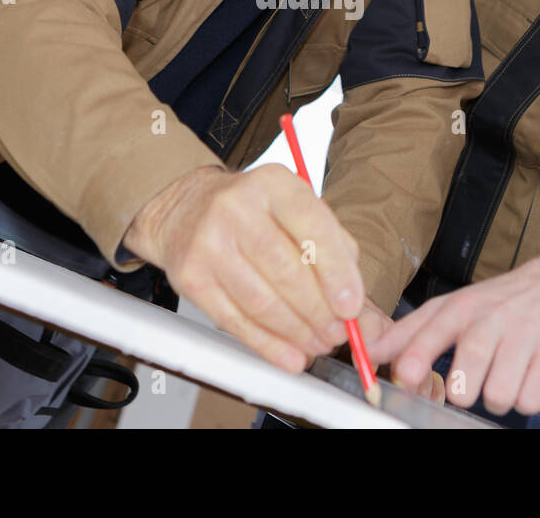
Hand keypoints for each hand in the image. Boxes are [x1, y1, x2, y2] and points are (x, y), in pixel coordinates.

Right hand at [124, 163, 362, 373]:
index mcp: (273, 183)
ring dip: (296, 332)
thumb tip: (354, 301)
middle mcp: (236, 207)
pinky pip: (234, 319)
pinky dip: (267, 344)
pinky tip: (289, 355)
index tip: (352, 307)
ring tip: (317, 344)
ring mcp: (209, 242)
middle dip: (319, 311)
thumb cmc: (253, 212)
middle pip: (286, 271)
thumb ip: (332, 246)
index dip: (336, 273)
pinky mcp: (190, 276)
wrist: (185, 210)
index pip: (313, 228)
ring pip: (261, 300)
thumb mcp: (295, 207)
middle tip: (337, 333)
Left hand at [370, 256, 539, 415]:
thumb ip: (407, 333)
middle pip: (467, 372)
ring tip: (499, 378)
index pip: (433, 331)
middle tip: (466, 385)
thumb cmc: (494, 303)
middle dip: (461, 392)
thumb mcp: (449, 308)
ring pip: (499, 395)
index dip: (416, 356)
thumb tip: (366, 354)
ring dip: (495, 398)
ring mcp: (525, 335)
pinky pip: (530, 400)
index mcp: (459, 308)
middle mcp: (490, 319)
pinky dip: (524, 399)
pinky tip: (524, 379)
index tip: (404, 376)